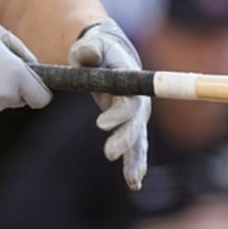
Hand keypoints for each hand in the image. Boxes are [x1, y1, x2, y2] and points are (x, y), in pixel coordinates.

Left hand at [70, 18, 149, 189]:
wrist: (108, 54)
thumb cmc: (96, 49)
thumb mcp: (90, 45)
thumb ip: (89, 49)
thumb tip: (90, 54)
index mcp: (130, 80)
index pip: (128, 99)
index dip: (118, 113)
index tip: (101, 125)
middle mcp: (138, 99)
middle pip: (135, 123)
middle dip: (124, 139)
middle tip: (109, 153)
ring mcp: (136, 115)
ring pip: (139, 140)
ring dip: (135, 159)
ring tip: (132, 179)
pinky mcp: (130, 125)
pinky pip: (135, 147)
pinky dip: (135, 164)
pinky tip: (134, 183)